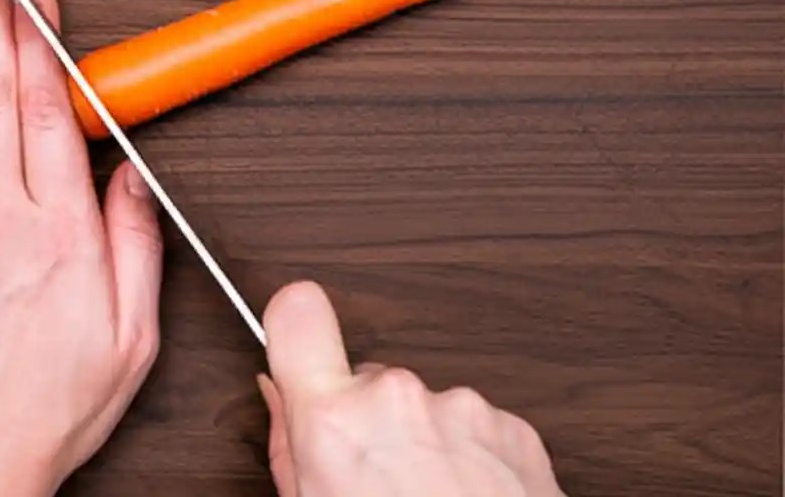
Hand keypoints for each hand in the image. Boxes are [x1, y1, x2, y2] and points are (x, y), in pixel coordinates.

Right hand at [258, 282, 564, 496]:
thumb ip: (291, 449)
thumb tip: (281, 400)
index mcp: (334, 424)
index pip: (296, 313)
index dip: (291, 321)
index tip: (292, 338)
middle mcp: (399, 400)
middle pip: (364, 379)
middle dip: (364, 420)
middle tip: (371, 482)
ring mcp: (461, 408)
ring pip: (420, 407)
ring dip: (419, 444)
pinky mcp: (512, 426)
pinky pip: (469, 426)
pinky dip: (464, 458)